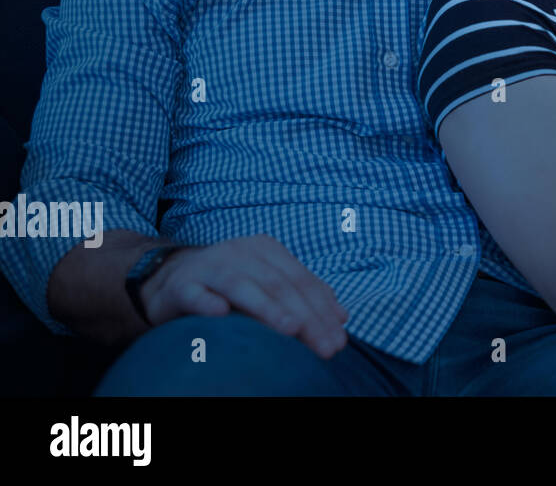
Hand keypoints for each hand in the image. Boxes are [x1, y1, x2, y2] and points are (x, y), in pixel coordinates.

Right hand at [139, 234, 349, 357]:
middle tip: (325, 348)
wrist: (170, 280)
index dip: (323, 310)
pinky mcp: (181, 286)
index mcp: (266, 249)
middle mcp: (240, 252)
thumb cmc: (229, 286)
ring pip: (242, 287)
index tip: (340, 339)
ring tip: (291, 330)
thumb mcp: (269, 284)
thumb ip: (303, 296)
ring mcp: (209, 267)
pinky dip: (208, 303)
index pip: (301, 281)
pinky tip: (220, 314)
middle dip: (307, 318)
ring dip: (268, 308)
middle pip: (279, 285)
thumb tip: (342, 317)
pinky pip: (195, 294)